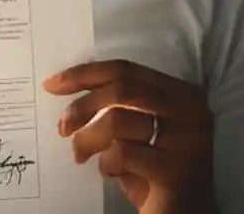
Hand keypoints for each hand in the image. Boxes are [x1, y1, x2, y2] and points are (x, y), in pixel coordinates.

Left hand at [43, 59, 214, 212]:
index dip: (84, 74)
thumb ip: (115, 106)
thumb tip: (65, 84)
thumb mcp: (134, 132)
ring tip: (82, 156)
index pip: (125, 70)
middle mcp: (192, 111)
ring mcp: (188, 140)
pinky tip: (111, 173)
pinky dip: (107, 162)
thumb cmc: (152, 172)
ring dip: (88, 139)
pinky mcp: (177, 170)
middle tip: (62, 127)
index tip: (52, 85)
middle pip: (120, 88)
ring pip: (117, 120)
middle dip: (81, 106)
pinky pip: (123, 153)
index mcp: (182, 94)